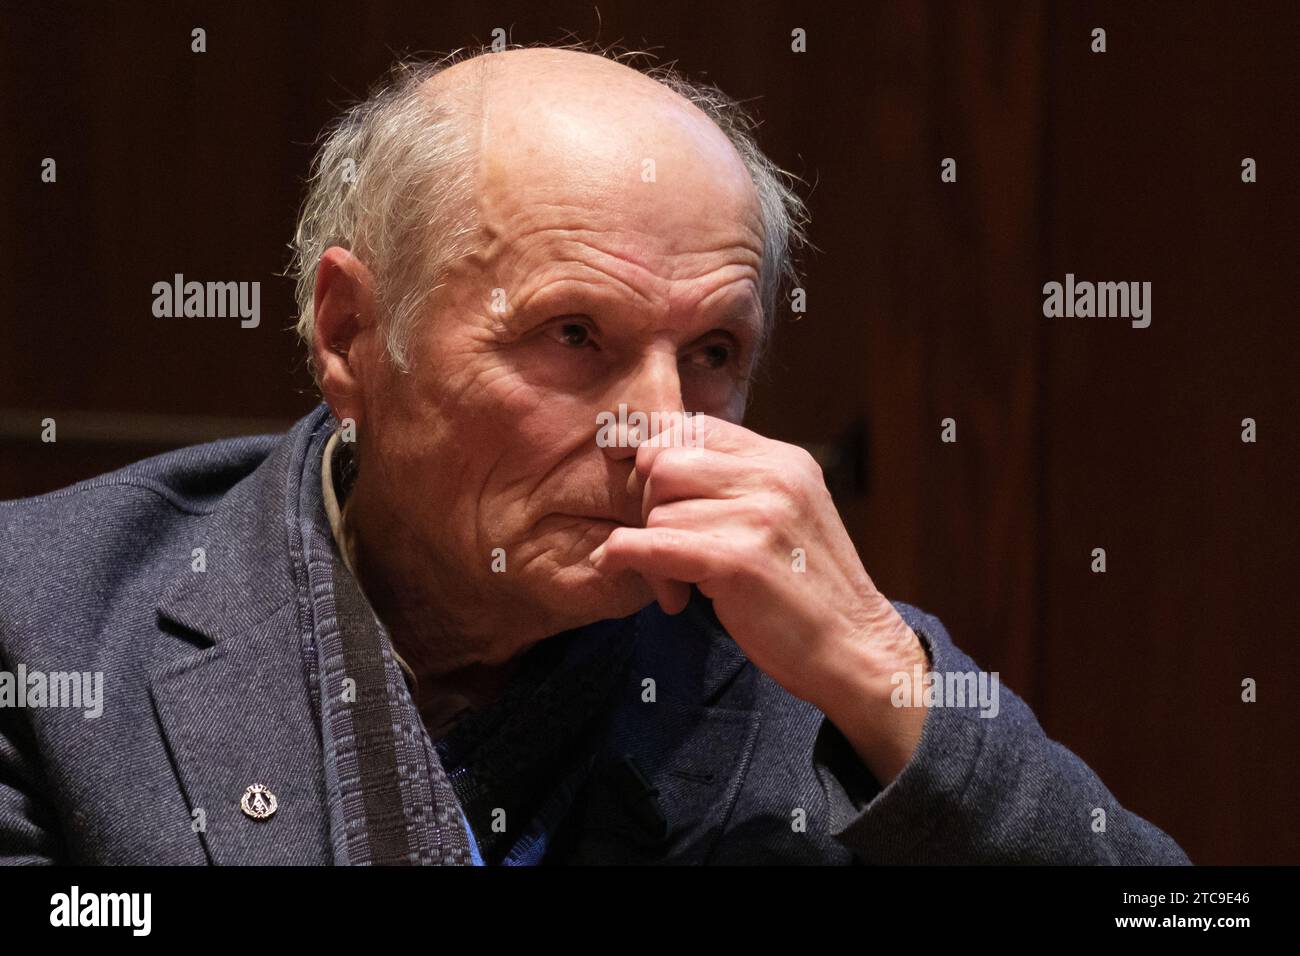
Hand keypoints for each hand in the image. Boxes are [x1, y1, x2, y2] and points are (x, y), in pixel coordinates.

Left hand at [589, 414, 928, 783]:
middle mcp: (774, 477)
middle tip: (662, 550)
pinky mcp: (738, 561)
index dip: (654, 455)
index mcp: (783, 460)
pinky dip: (625, 556)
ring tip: (680, 585)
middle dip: (647, 506)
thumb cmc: (808, 589)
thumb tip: (654, 462)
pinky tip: (627, 569)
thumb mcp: (785, 515)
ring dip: (651, 552)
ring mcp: (759, 517)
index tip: (645, 491)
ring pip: (657, 512)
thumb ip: (736, 484)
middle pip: (663, 463)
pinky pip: (652, 544)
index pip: (691, 426)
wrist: (855, 649)